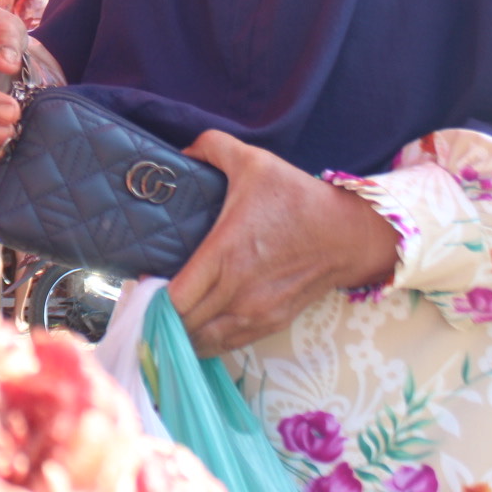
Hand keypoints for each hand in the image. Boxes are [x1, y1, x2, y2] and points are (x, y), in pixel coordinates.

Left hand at [168, 130, 401, 356]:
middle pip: (183, 325)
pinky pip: (226, 345)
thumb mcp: (254, 161)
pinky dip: (204, 341)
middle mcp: (238, 291)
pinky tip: (192, 328)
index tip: (143, 281)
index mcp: (226, 254)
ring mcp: (255, 312)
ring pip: (203, 342)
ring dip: (180, 334)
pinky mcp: (270, 323)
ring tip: (166, 316)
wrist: (348, 235)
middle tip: (147, 299)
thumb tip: (182, 151)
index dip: (151, 297)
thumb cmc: (298, 199)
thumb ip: (213, 146)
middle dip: (159, 317)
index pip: (176, 298)